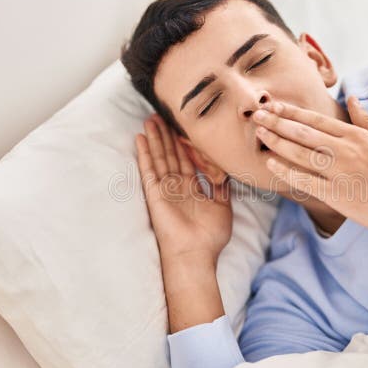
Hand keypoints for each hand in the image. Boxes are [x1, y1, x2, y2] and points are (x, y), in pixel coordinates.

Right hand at [135, 113, 232, 265]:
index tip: (183, 126)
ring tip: (150, 119)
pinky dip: (144, 153)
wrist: (196, 253)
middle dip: (166, 135)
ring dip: (155, 138)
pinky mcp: (154, 193)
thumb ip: (222, 188)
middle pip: (171, 154)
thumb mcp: (223, 207)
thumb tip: (228, 171)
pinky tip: (139, 138)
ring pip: (160, 157)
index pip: (187, 160)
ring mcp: (164, 189)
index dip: (185, 143)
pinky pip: (148, 169)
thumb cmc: (210, 236)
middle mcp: (177, 186)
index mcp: (192, 189)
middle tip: (161, 114)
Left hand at [252, 96, 367, 237]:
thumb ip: (365, 118)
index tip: (274, 106)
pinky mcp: (336, 193)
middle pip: (303, 132)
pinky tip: (270, 163)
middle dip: (277, 122)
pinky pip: (305, 179)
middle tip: (256, 115)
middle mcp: (344, 149)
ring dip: (277, 142)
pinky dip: (286, 170)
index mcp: (354, 135)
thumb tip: (352, 97)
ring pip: (300, 152)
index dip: (292, 112)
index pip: (316, 119)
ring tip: (259, 134)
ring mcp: (339, 171)